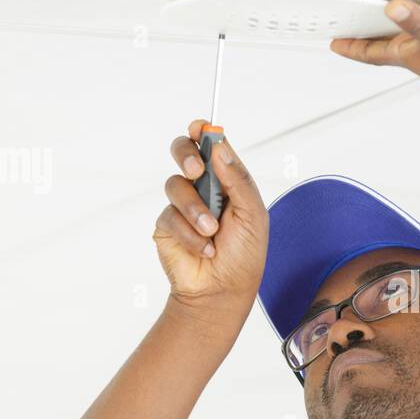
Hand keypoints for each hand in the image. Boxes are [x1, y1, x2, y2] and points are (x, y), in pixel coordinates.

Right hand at [155, 120, 268, 304]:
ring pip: (175, 185)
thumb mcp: (253, 215)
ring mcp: (183, 205)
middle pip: (183, 152)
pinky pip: (169, 215)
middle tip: (196, 172)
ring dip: (195, 210)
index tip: (200, 127)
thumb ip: (238, 180)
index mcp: (227, 180)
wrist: (223, 291)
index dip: (203, 132)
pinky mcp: (167, 224)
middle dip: (186, 156)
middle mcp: (203, 188)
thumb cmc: (244, 255)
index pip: (212, 146)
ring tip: (211, 232)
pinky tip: (204, 248)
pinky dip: (189, 233)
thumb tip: (219, 147)